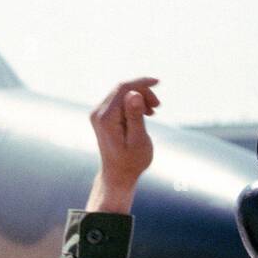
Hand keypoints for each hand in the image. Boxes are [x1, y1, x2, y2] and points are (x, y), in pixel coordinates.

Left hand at [87, 77, 159, 212]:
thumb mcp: (138, 141)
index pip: (123, 88)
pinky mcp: (103, 117)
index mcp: (106, 118)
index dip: (141, 82)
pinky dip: (134, 103)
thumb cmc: (131, 162)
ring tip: (153, 112)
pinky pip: (119, 101)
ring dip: (140, 98)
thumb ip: (135, 116)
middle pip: (122, 89)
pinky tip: (144, 113)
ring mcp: (99, 114)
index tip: (158, 82)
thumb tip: (134, 94)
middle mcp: (98, 113)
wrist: (117, 175)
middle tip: (158, 107)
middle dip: (143, 92)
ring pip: (121, 94)